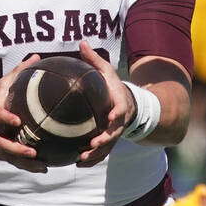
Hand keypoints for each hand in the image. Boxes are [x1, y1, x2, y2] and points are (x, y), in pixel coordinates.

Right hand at [0, 54, 48, 172]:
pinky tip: (44, 168)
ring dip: (25, 163)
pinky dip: (27, 166)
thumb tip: (37, 56)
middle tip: (32, 152)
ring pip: (8, 157)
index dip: (5, 118)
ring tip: (43, 167)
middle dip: (16, 150)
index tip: (17, 121)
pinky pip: (13, 161)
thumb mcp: (2, 84)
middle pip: (2, 144)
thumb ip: (19, 72)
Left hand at [76, 41, 132, 166]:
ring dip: (95, 155)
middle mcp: (118, 122)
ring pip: (107, 148)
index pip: (120, 110)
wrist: (128, 104)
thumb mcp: (107, 72)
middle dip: (104, 141)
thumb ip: (94, 60)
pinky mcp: (108, 142)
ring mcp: (114, 134)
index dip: (117, 114)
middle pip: (113, 134)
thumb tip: (81, 42)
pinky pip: (101, 154)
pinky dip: (91, 159)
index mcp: (119, 104)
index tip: (110, 117)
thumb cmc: (113, 87)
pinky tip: (77, 163)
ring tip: (81, 159)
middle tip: (92, 144)